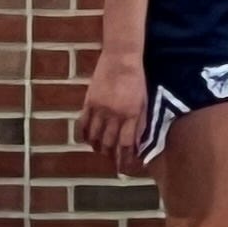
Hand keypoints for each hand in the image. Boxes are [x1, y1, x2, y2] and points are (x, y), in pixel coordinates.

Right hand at [77, 51, 153, 172]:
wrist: (121, 59)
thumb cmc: (137, 79)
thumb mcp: (144, 101)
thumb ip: (140, 122)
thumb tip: (138, 143)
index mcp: (131, 114)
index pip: (127, 143)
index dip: (126, 158)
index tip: (127, 167)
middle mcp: (114, 114)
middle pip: (110, 142)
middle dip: (112, 156)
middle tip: (113, 164)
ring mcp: (100, 109)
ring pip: (96, 136)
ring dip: (98, 148)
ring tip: (101, 153)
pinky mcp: (89, 102)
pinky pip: (83, 123)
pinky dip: (84, 135)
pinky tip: (87, 141)